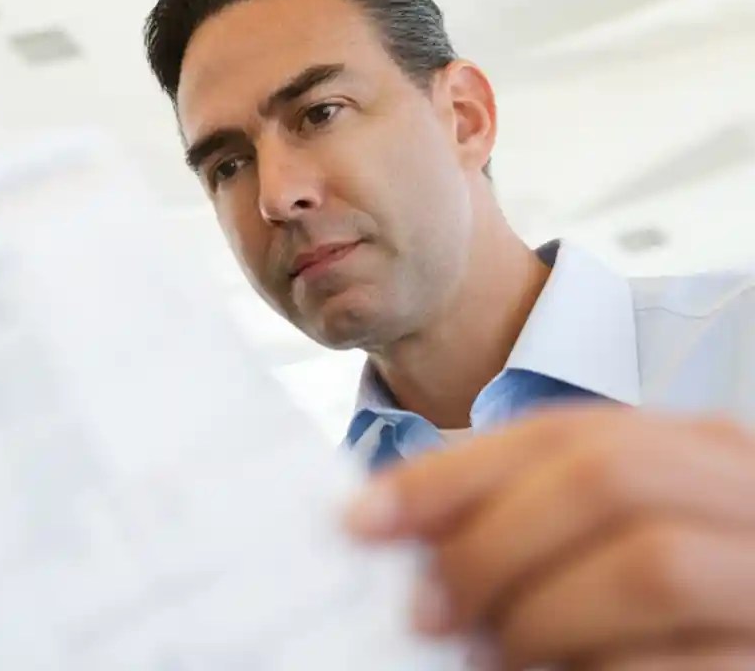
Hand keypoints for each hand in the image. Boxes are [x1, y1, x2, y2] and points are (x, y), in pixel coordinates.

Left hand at [345, 406, 754, 669]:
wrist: (736, 657)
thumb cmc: (660, 614)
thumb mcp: (599, 538)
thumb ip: (518, 514)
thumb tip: (387, 520)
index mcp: (698, 451)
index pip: (562, 432)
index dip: (449, 474)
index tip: (362, 520)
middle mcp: (748, 494)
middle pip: (605, 478)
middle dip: (489, 543)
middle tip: (424, 612)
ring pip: (652, 564)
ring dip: (540, 614)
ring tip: (488, 657)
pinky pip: (683, 662)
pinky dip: (598, 670)